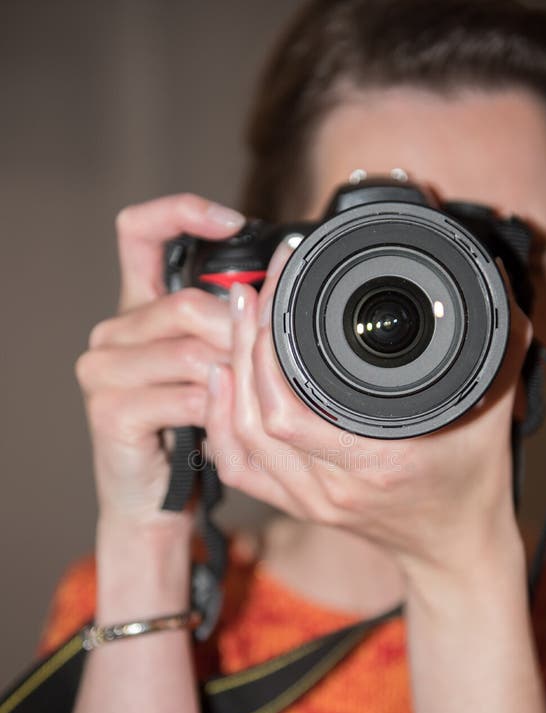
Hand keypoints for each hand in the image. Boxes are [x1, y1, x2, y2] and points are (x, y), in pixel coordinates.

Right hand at [75, 194, 244, 527]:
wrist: (152, 499)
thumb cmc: (188, 430)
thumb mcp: (210, 368)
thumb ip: (225, 326)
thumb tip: (276, 290)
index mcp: (136, 309)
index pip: (139, 231)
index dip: (183, 212)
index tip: (234, 222)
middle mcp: (112, 332)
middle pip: (187, 304)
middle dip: (238, 334)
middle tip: (264, 363)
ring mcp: (102, 371)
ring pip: (191, 352)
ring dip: (233, 379)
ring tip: (247, 400)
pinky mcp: (110, 411)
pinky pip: (185, 397)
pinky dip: (218, 411)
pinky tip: (224, 422)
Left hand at [204, 251, 531, 586]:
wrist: (455, 546)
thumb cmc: (474, 479)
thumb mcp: (491, 411)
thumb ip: (495, 346)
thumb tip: (488, 281)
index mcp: (377, 460)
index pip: (290, 405)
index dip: (269, 343)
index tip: (278, 286)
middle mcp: (335, 486)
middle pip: (256, 414)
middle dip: (244, 343)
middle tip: (249, 292)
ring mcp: (310, 500)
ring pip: (239, 438)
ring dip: (228, 377)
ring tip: (233, 323)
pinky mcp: (296, 505)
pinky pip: (239, 468)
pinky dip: (218, 425)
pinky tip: (218, 384)